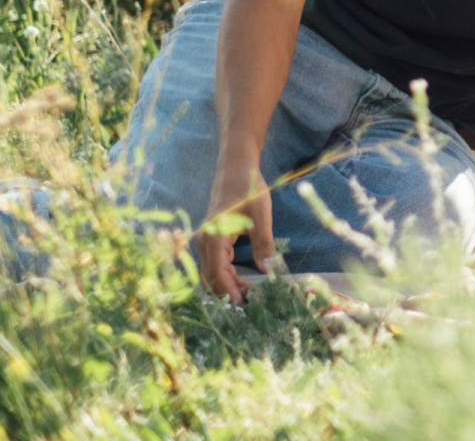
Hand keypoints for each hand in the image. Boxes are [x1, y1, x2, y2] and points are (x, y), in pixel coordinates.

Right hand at [198, 160, 275, 303]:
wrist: (236, 168)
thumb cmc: (248, 188)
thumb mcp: (261, 216)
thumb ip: (264, 244)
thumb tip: (270, 271)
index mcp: (214, 237)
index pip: (217, 274)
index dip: (230, 292)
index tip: (246, 305)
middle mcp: (205, 243)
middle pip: (210, 279)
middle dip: (228, 294)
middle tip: (252, 306)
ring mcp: (206, 242)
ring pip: (211, 275)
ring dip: (227, 287)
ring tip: (251, 298)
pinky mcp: (212, 241)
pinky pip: (215, 266)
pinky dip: (227, 278)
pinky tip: (244, 284)